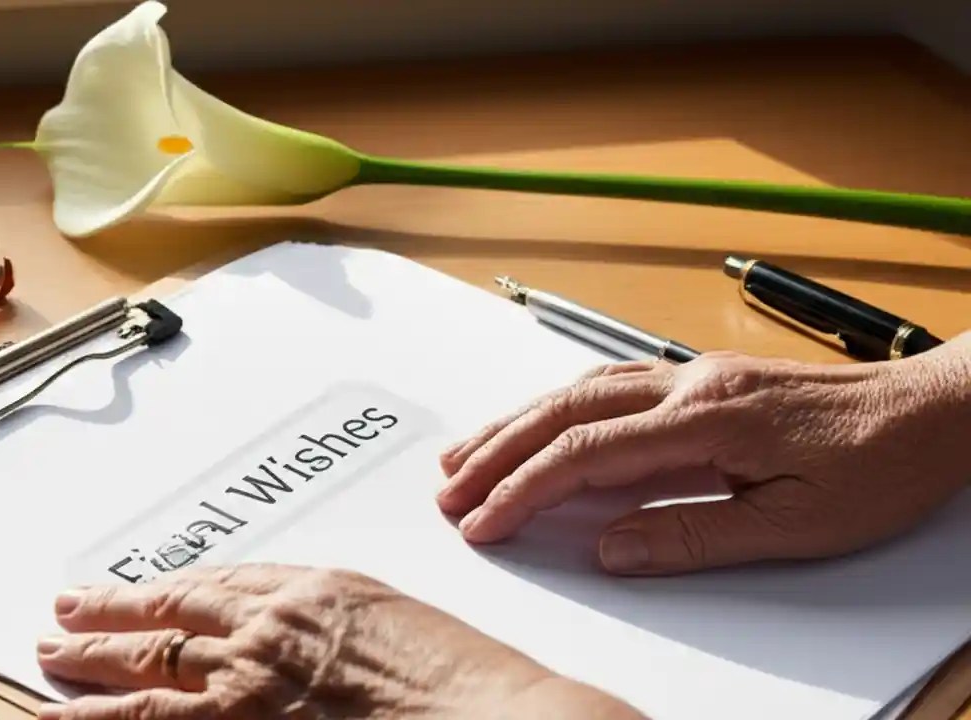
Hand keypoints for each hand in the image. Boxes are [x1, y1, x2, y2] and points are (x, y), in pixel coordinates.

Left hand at [36, 564, 645, 719]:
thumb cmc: (466, 685)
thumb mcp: (398, 628)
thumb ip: (333, 630)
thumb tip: (294, 648)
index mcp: (312, 593)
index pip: (216, 584)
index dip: (167, 589)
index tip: (140, 591)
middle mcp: (270, 631)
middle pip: (167, 615)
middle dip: (109, 615)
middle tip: (65, 612)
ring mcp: (250, 689)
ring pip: (143, 672)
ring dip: (86, 666)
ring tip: (45, 658)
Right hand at [437, 332, 970, 575]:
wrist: (937, 408)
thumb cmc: (879, 466)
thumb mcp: (797, 525)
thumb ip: (696, 535)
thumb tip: (611, 547)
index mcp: (707, 419)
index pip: (587, 455)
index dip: (524, 491)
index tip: (483, 523)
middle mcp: (686, 384)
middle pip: (565, 412)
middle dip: (497, 452)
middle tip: (446, 490)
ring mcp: (690, 373)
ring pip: (578, 389)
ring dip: (515, 422)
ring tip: (465, 453)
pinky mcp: (700, 377)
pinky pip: (606, 382)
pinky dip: (556, 404)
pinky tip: (536, 419)